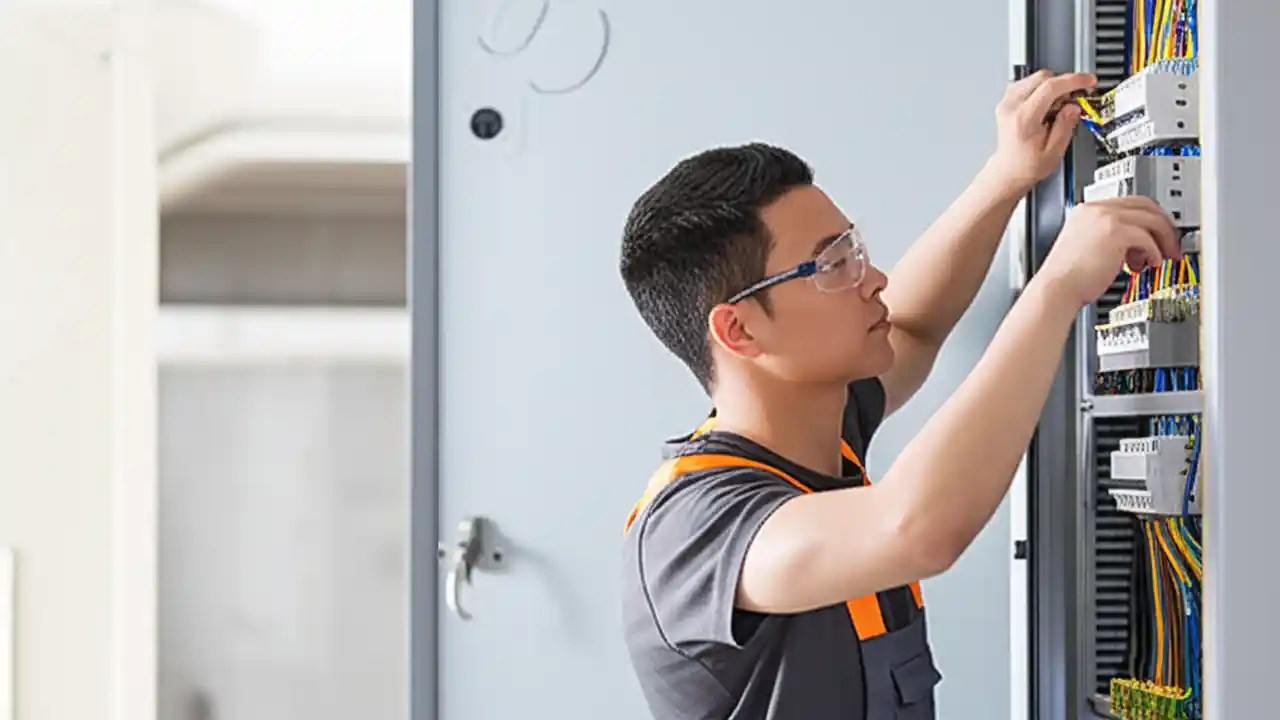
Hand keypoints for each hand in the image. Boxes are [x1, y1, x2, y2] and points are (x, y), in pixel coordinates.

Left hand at [986, 70, 1096, 191]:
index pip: (1050, 87)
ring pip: (1034, 78)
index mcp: (1024, 118)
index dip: (1073, 80)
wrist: (1008, 172)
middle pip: (1042, 77)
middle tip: (1074, 97)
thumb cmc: (1027, 165)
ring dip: (1051, 85)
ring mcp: (1006, 103)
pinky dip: (1040, 88)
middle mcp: (1011, 107)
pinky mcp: (1005, 102)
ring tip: (1058, 106)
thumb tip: (1074, 106)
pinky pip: (1026, 84)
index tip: (1088, 80)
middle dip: (1063, 83)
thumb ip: (1066, 125)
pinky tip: (1046, 104)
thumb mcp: (1054, 150)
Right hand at [1039, 197, 1180, 307]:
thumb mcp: (1087, 248)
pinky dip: (1155, 251)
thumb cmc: (1069, 278)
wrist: (1057, 289)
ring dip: (1164, 239)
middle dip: (1163, 225)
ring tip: (1163, 257)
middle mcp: (1096, 209)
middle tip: (1171, 243)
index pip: (1128, 203)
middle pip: (1144, 204)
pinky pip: (1147, 237)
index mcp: (1086, 211)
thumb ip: (1109, 239)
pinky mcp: (1115, 232)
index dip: (1148, 218)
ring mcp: (1105, 218)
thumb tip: (1136, 246)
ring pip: (1151, 218)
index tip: (1157, 233)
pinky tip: (1151, 263)